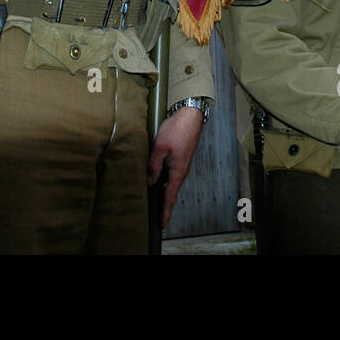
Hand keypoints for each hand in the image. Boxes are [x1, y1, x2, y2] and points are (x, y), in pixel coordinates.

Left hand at [148, 106, 203, 227]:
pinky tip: (156, 180)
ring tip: (154, 203)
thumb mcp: (160, 147)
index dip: (165, 211)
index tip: (162, 224)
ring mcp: (181, 164)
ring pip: (170, 182)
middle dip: (164, 205)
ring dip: (163, 192)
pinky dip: (163, 180)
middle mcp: (181, 170)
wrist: (190, 115)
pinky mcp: (179, 157)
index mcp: (178, 171)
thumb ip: (154, 165)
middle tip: (156, 217)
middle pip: (171, 192)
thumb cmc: (177, 129)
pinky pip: (170, 173)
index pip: (170, 196)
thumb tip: (149, 181)